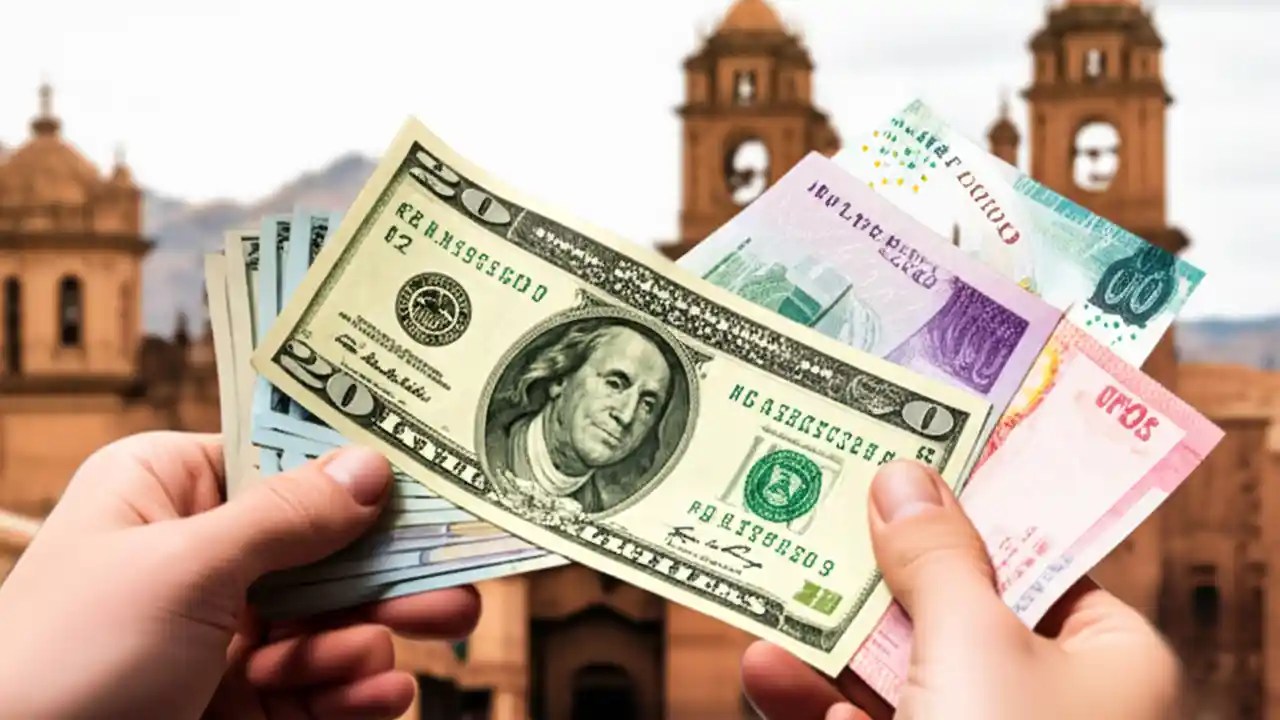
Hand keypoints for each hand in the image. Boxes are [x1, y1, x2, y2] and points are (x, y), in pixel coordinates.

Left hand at [0, 431, 479, 718]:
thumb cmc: (59, 660)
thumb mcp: (178, 570)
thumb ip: (284, 518)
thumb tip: (368, 468)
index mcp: (168, 492)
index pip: (285, 458)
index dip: (360, 466)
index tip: (439, 473)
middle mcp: (202, 555)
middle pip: (326, 545)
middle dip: (389, 569)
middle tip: (459, 580)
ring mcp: (223, 632)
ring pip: (333, 618)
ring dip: (364, 640)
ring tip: (383, 661)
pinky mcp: (240, 698)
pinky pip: (321, 682)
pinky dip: (354, 689)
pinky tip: (377, 695)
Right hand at [740, 460, 1180, 719]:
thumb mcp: (978, 647)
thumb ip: (938, 559)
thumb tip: (905, 477)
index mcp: (1113, 666)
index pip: (1044, 561)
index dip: (974, 506)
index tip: (905, 452)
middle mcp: (1055, 709)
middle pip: (959, 610)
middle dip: (882, 567)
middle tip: (820, 502)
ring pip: (902, 674)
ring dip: (830, 634)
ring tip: (769, 578)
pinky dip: (815, 703)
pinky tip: (764, 669)